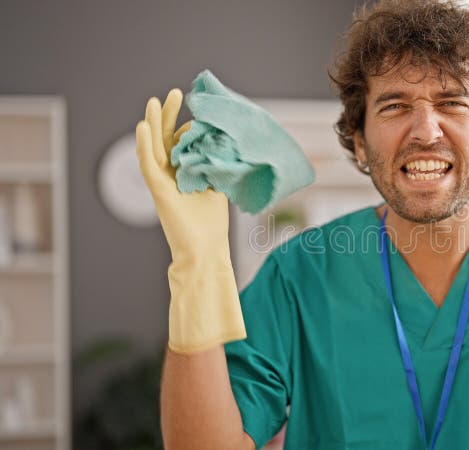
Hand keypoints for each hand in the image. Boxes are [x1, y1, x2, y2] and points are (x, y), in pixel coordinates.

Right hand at [135, 89, 245, 352]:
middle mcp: (169, 174)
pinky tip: (144, 125)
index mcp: (183, 173)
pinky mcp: (157, 190)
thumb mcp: (219, 185)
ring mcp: (161, 181)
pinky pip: (147, 163)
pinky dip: (143, 144)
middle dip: (171, 115)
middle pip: (166, 138)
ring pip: (152, 146)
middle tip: (177, 93)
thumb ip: (219, 165)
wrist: (206, 250)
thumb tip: (230, 143)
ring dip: (154, 122)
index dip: (190, 125)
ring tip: (157, 99)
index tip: (202, 109)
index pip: (182, 142)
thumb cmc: (213, 223)